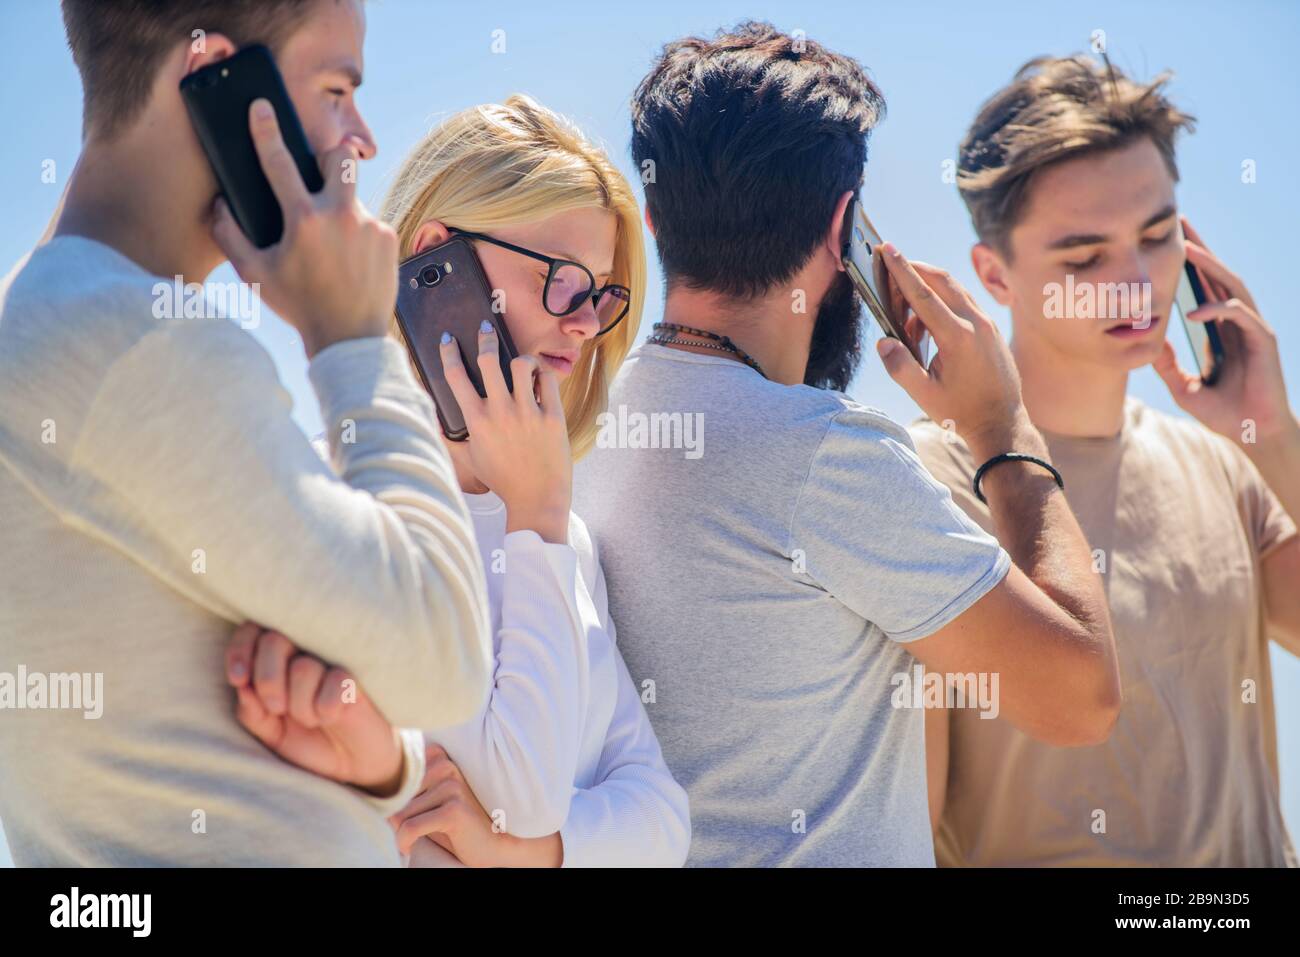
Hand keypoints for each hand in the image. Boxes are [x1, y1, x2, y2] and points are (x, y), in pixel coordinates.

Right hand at [210, 98, 398, 358]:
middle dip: (329, 153)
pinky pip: (369, 224)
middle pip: (339, 156)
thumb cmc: (299, 307)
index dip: (266, 130)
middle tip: (319, 169)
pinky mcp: (389, 238)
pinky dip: (357, 237)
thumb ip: (230, 236)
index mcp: (303, 220)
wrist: (350, 339)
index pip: (279, 162)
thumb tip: (218, 206)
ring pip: (352, 198)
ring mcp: (370, 225)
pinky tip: (351, 262)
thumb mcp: (255, 275)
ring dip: (340, 211)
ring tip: (332, 248)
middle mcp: (340, 215)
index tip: (262, 106)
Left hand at [225, 622, 403, 795]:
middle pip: (275, 640)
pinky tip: (333, 717)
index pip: (253, 631)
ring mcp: (333, 662)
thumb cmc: (309, 741)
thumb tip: (242, 687)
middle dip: (267, 679)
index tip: (238, 679)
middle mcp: (305, 653)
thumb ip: (251, 712)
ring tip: (312, 720)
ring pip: (303, 667)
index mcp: (278, 660)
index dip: (240, 650)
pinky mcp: (357, 676)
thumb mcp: (270, 733)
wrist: (351, 764)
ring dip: (301, 706)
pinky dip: (326, 708)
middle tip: (277, 708)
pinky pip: (335, 682)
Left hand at [389, 744, 526, 865]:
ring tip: (412, 840)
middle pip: (395, 795)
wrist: (492, 846)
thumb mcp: (427, 802)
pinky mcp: (454, 809)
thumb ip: (405, 792)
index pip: (394, 776)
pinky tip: (408, 848)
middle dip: (394, 818)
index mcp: (438, 758)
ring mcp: (451, 786)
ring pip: (399, 814)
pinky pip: (409, 827)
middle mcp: (445, 766)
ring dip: (399, 833)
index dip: (391, 799)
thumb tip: (373, 798)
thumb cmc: (454, 826)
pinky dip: (403, 842)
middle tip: (407, 831)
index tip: (398, 814)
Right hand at [440, 322, 571, 542]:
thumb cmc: (502, 480)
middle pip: (488, 359)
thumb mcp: (470, 460)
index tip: (448, 339)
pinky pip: (548, 380)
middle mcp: (500, 412)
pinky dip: (542, 373)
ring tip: (520, 364)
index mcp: (476, 421)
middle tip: (486, 328)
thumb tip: (434, 420)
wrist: (537, 498)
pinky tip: (539, 378)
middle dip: (485, 337)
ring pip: (520, 365)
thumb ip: (451, 438)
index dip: (449, 352)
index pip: (455, 376)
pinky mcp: (552, 416)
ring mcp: (528, 413)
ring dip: (519, 358)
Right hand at [875, 243, 1032, 455]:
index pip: (923, 295)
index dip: (902, 271)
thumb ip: (900, 367)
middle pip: (941, 281)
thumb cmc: (960, 412)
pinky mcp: (991, 328)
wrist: (1002, 423)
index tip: (888, 250)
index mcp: (957, 337)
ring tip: (905, 310)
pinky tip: (927, 324)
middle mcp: (976, 323)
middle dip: (914, 269)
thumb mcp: (924, 396)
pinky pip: (963, 302)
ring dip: (928, 287)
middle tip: (890, 268)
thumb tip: (883, 341)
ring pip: (954, 289)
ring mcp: (987, 323)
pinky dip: (943, 300)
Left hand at [1153, 217, 1293, 444]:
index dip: (1190, 265)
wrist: (1252, 433)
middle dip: (1200, 250)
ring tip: (1187, 249)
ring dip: (1209, 266)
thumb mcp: (1183, 386)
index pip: (1205, 287)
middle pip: (1219, 276)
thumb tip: (1146, 344)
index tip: (1170, 244)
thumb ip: (1167, 365)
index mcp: (1221, 329)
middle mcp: (1238, 322)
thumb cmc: (1223, 413)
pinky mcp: (1264, 340)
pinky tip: (1191, 312)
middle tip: (1180, 226)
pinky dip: (1216, 310)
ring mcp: (1253, 328)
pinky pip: (1239, 315)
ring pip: (1231, 286)